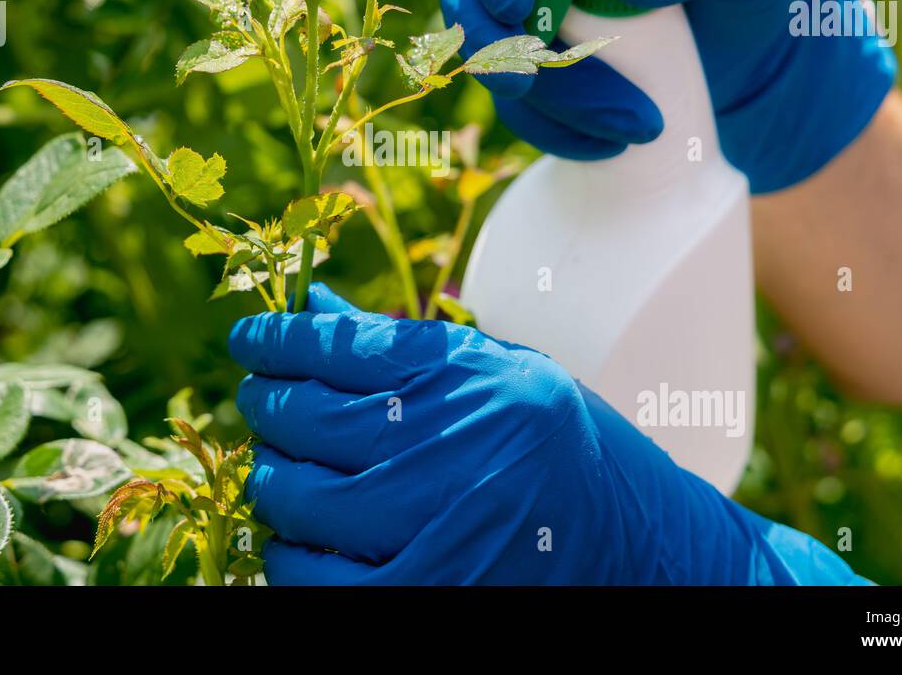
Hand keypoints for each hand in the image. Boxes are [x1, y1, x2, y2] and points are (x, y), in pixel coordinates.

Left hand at [229, 284, 868, 584]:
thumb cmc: (574, 455)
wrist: (652, 559)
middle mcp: (461, 448)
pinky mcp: (428, 596)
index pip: (345, 346)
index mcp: (482, 380)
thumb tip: (310, 305)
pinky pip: (313, 578)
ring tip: (282, 466)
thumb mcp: (505, 378)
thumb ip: (404, 348)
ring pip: (297, 498)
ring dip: (273, 480)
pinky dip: (289, 556)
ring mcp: (441, 530)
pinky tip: (299, 538)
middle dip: (266, 403)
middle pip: (308, 418)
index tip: (250, 335)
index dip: (280, 337)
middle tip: (259, 397)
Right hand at [437, 0, 896, 193]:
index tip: (516, 0)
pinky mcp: (543, 68)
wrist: (768, 57)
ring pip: (490, 51)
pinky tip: (612, 144)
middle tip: (526, 83)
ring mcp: (537, 8)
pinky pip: (519, 104)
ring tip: (631, 126)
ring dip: (545, 98)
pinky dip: (555, 130)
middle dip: (492, 38)